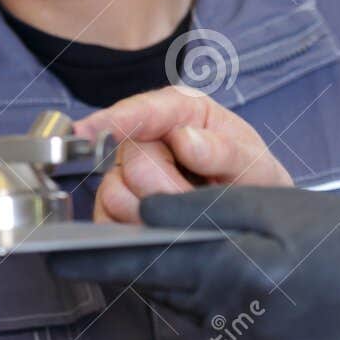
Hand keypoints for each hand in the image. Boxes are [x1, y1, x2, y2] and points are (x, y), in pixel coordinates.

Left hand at [48, 185, 339, 339]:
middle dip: (143, 254)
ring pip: (191, 299)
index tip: (56, 252)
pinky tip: (256, 272)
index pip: (144, 263)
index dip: (95, 257)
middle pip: (163, 283)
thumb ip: (208, 212)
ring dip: (187, 272)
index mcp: (232, 271)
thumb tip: (146, 213)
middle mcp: (231, 317)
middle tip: (137, 219)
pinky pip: (222, 320)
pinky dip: (224, 293)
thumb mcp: (282, 209)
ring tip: (218, 240)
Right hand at [78, 87, 291, 223]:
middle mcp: (148, 134)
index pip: (143, 111)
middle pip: (133, 161)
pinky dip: (133, 229)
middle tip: (198, 199)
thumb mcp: (252, 161)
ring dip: (153, 212)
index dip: (116, 120)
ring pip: (115, 192)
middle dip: (166, 188)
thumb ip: (224, 150)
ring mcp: (127, 170)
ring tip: (186, 211)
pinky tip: (162, 225)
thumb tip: (185, 139)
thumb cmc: (251, 178)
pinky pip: (105, 219)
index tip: (87, 131)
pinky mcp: (115, 205)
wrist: (250, 218)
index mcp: (182, 110)